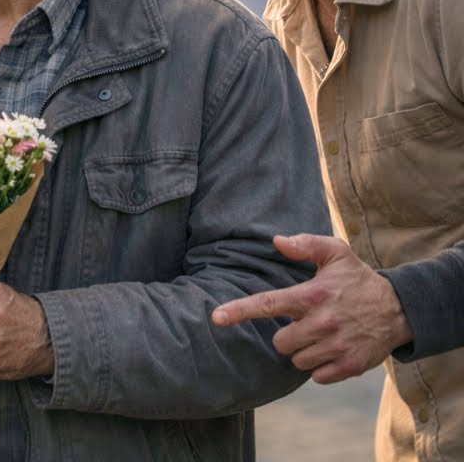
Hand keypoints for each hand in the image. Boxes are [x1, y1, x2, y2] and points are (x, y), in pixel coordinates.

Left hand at [212, 234, 412, 383]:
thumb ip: (306, 244)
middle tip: (307, 324)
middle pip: (280, 342)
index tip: (217, 317)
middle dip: (288, 336)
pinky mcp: (350, 365)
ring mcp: (337, 346)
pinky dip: (321, 367)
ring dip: (305, 351)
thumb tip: (277, 241)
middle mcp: (322, 322)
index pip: (268, 303)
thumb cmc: (359, 280)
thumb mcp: (336, 254)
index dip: (239, 311)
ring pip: (297, 361)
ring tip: (324, 335)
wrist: (401, 309)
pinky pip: (317, 376)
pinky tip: (334, 349)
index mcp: (313, 295)